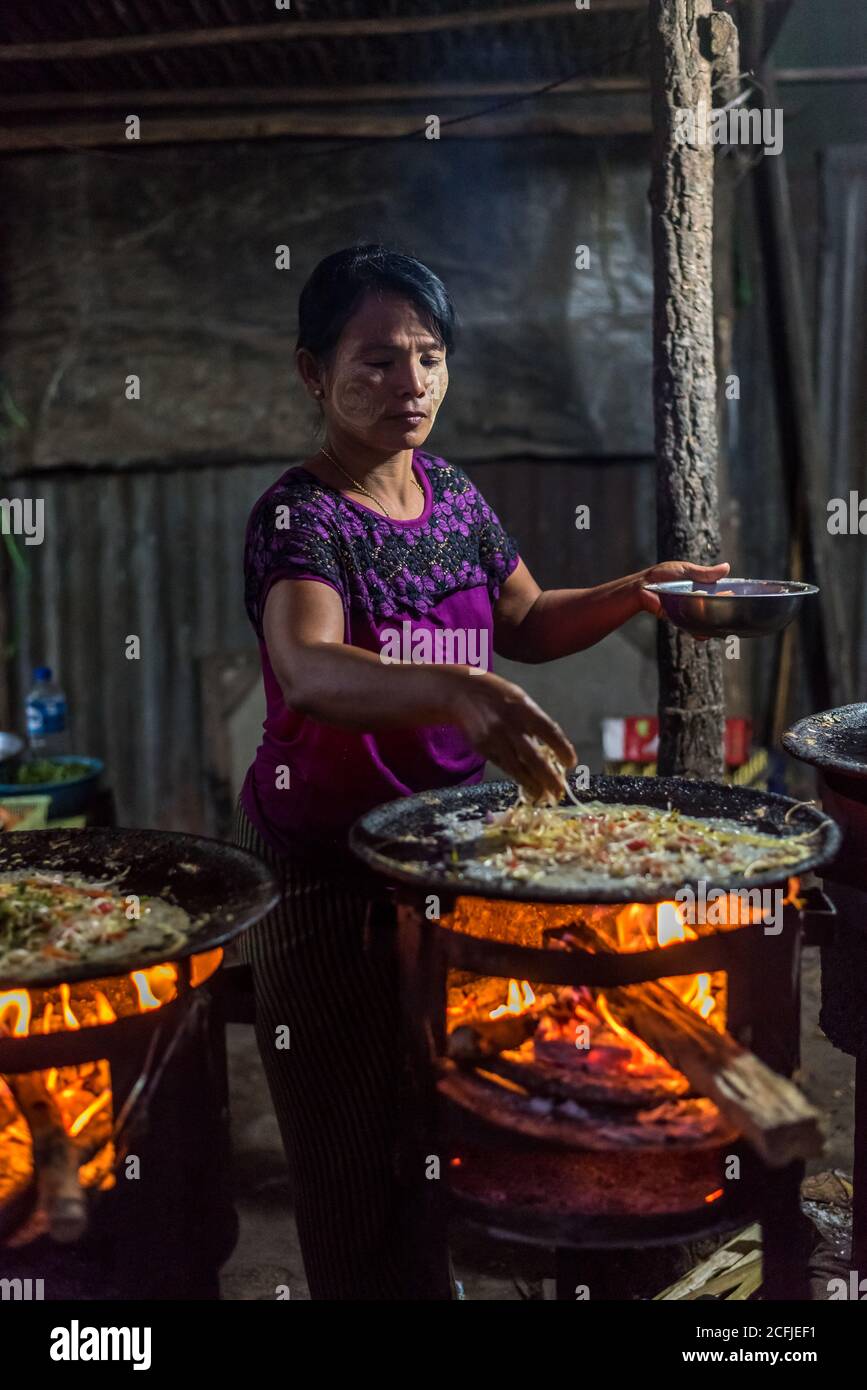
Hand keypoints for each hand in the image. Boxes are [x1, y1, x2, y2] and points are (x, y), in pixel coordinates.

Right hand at [448, 671, 575, 802]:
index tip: (571, 763)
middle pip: (533, 756)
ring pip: (516, 767)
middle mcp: (509, 724)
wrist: (461, 693)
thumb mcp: (520, 699)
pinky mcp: (482, 748)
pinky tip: (526, 784)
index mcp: (523, 708)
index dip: (562, 748)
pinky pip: (503, 765)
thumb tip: (553, 749)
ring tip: (543, 795)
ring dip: (532, 784)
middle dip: (548, 777)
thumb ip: (535, 721)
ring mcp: (493, 738)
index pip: (549, 731)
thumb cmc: (498, 696)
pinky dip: (516, 776)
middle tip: (559, 791)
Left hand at [636, 560, 729, 638]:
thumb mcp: (686, 570)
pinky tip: (706, 633)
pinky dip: (700, 632)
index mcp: (701, 588)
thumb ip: (705, 573)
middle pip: (716, 609)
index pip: (720, 594)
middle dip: (725, 611)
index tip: (736, 595)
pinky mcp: (680, 620)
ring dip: (714, 622)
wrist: (643, 586)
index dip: (728, 596)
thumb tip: (727, 568)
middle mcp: (698, 601)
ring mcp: (690, 612)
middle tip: (732, 610)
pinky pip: (693, 628)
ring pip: (707, 621)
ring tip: (722, 623)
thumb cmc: (663, 575)